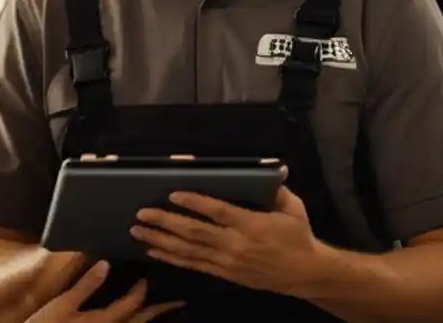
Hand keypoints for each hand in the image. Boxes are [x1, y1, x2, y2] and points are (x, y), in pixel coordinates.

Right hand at [26, 260, 185, 321]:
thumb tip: (106, 263)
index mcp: (105, 321)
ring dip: (146, 318)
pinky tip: (130, 318)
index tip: (148, 276)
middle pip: (140, 321)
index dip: (142, 290)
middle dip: (158, 310)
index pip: (133, 304)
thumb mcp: (63, 304)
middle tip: (177, 302)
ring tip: (159, 309)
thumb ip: (86, 285)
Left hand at [130, 185, 320, 295]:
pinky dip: (171, 258)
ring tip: (138, 231)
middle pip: (195, 233)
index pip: (218, 212)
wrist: (304, 274)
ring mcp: (227, 262)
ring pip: (188, 251)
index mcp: (251, 225)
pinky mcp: (223, 273)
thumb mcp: (293, 209)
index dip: (195, 202)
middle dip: (166, 222)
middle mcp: (235, 245)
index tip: (174, 193)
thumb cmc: (297, 236)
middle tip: (142, 213)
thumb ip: (278, 190)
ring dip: (160, 241)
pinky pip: (193, 265)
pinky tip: (154, 252)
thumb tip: (275, 168)